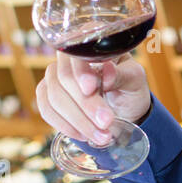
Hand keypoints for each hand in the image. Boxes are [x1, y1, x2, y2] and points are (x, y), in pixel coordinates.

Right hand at [34, 51, 150, 144]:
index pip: (76, 54)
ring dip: (78, 121)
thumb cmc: (130, 89)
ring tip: (102, 135)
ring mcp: (54, 77)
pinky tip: (84, 135)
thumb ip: (123, 75)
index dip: (80, 72)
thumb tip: (108, 72)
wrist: (124, 110)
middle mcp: (68, 59)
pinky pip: (46, 110)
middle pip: (64, 79)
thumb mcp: (135, 80)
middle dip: (85, 104)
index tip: (90, 89)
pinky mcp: (47, 96)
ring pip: (54, 98)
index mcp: (91, 47)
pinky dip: (65, 126)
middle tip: (106, 122)